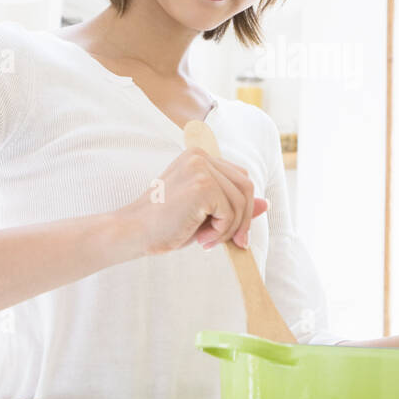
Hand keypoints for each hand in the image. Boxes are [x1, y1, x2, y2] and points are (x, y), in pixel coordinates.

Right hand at [120, 146, 267, 256]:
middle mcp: (201, 156)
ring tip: (207, 240)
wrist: (133, 232)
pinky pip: (230, 212)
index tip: (229, 232)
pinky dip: (222, 232)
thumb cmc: (164, 225)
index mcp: (198, 156)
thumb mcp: (205, 214)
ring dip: (230, 229)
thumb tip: (266, 203)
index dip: (242, 207)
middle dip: (243, 219)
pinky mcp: (203, 185)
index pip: (240, 178)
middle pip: (246, 186)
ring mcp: (201, 168)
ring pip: (241, 201)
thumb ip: (234, 205)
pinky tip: (201, 238)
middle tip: (232, 242)